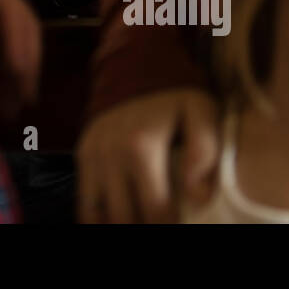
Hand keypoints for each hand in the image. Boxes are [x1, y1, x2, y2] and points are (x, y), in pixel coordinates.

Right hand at [75, 87, 220, 222]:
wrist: (133, 61)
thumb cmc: (173, 91)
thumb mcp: (200, 110)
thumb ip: (205, 151)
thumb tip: (197, 196)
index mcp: (140, 147)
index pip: (155, 211)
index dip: (169, 227)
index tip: (179, 225)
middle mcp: (109, 154)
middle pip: (123, 218)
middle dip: (143, 228)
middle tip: (158, 224)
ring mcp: (92, 154)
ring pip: (96, 213)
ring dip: (116, 224)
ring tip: (136, 223)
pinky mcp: (83, 153)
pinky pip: (83, 199)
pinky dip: (95, 217)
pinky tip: (113, 221)